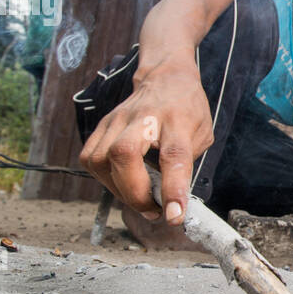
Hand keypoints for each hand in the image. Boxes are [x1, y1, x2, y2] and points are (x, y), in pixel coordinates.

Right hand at [78, 56, 213, 223]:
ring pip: (101, 159)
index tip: (174, 216)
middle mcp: (144, 118)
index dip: (172, 188)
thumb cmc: (187, 109)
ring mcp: (117, 119)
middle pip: (125, 154)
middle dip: (135, 194)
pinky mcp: (101, 125)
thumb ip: (187, 164)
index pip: (173, 157)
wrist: (165, 77)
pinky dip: (104, 179)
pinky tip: (121, 182)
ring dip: (118, 190)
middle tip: (153, 211)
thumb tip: (172, 200)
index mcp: (177, 121)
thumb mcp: (202, 134)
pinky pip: (90, 158)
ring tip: (139, 198)